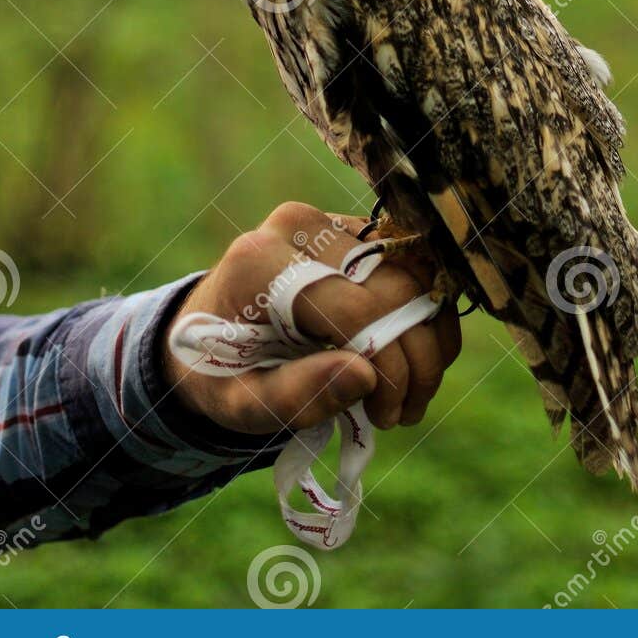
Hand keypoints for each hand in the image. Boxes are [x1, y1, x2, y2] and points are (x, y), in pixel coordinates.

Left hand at [162, 201, 461, 436]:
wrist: (209, 333)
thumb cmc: (222, 373)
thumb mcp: (242, 404)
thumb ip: (296, 394)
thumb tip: (365, 376)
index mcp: (261, 261)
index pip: (354, 307)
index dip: (386, 365)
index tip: (386, 416)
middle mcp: (300, 226)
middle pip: (394, 287)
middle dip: (413, 358)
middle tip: (401, 413)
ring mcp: (331, 221)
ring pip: (415, 273)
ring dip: (429, 338)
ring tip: (412, 394)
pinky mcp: (355, 230)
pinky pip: (414, 268)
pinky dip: (427, 317)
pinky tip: (414, 359)